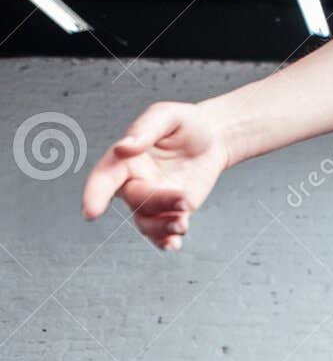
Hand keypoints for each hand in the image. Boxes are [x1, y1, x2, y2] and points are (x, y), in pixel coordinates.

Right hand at [81, 102, 230, 251]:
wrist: (213, 138)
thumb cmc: (185, 123)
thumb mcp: (167, 116)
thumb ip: (145, 129)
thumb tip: (123, 147)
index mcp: (125, 160)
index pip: (104, 178)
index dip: (95, 194)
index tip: (91, 212)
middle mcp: (134, 182)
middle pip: (135, 200)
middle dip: (157, 202)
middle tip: (184, 197)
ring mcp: (152, 199)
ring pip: (146, 222)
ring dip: (162, 226)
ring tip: (183, 223)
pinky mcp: (171, 210)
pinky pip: (162, 231)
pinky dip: (165, 240)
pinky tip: (173, 244)